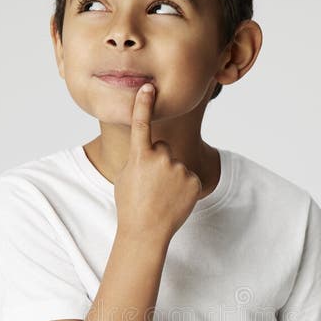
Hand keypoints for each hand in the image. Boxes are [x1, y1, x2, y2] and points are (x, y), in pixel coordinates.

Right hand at [114, 82, 202, 241]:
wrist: (146, 232)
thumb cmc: (130, 205)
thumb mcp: (126, 177)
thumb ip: (139, 158)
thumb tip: (150, 151)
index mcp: (140, 156)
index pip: (142, 124)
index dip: (144, 105)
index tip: (148, 87)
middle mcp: (161, 158)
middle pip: (163, 148)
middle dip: (159, 162)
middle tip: (151, 186)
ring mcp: (179, 169)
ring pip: (176, 164)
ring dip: (171, 177)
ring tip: (161, 197)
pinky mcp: (194, 181)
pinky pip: (188, 177)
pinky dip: (184, 188)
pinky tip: (174, 201)